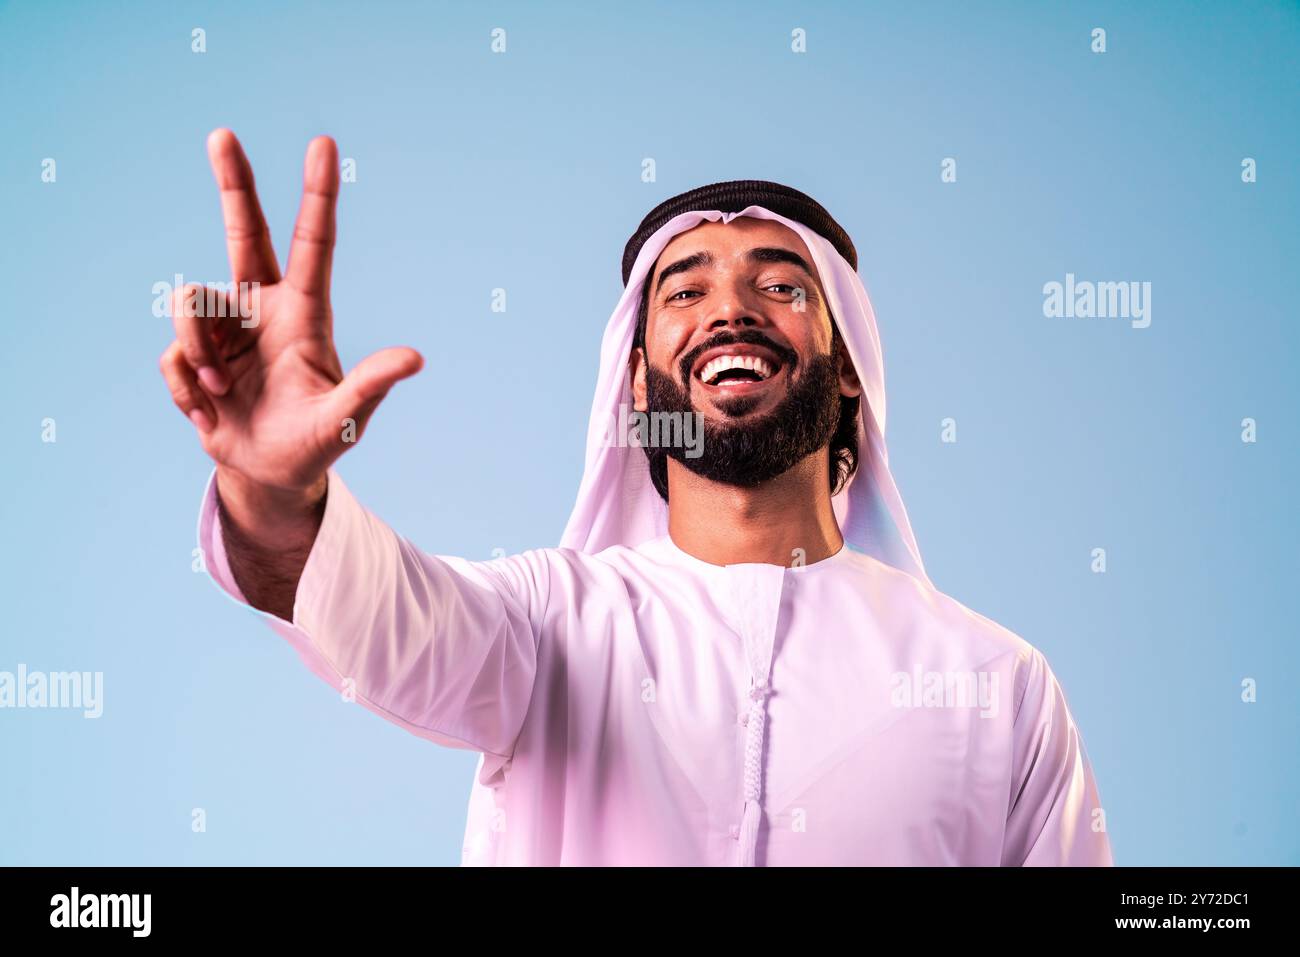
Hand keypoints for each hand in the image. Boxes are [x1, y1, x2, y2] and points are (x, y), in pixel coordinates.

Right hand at [159, 129, 422, 500]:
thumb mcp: (344, 420)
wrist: (268, 476)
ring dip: (198, 354)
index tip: (324, 144)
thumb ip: (371, 386)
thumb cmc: (315, 444)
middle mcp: (262, 309)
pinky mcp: (191, 354)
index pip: (315, 244)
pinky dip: (187, 390)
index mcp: (305, 314)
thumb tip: (416, 358)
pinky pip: (172, 356)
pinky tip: (208, 412)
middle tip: (222, 133)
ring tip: (222, 392)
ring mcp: (224, 329)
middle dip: (233, 183)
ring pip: (188, 304)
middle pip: (243, 231)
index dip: (317, 194)